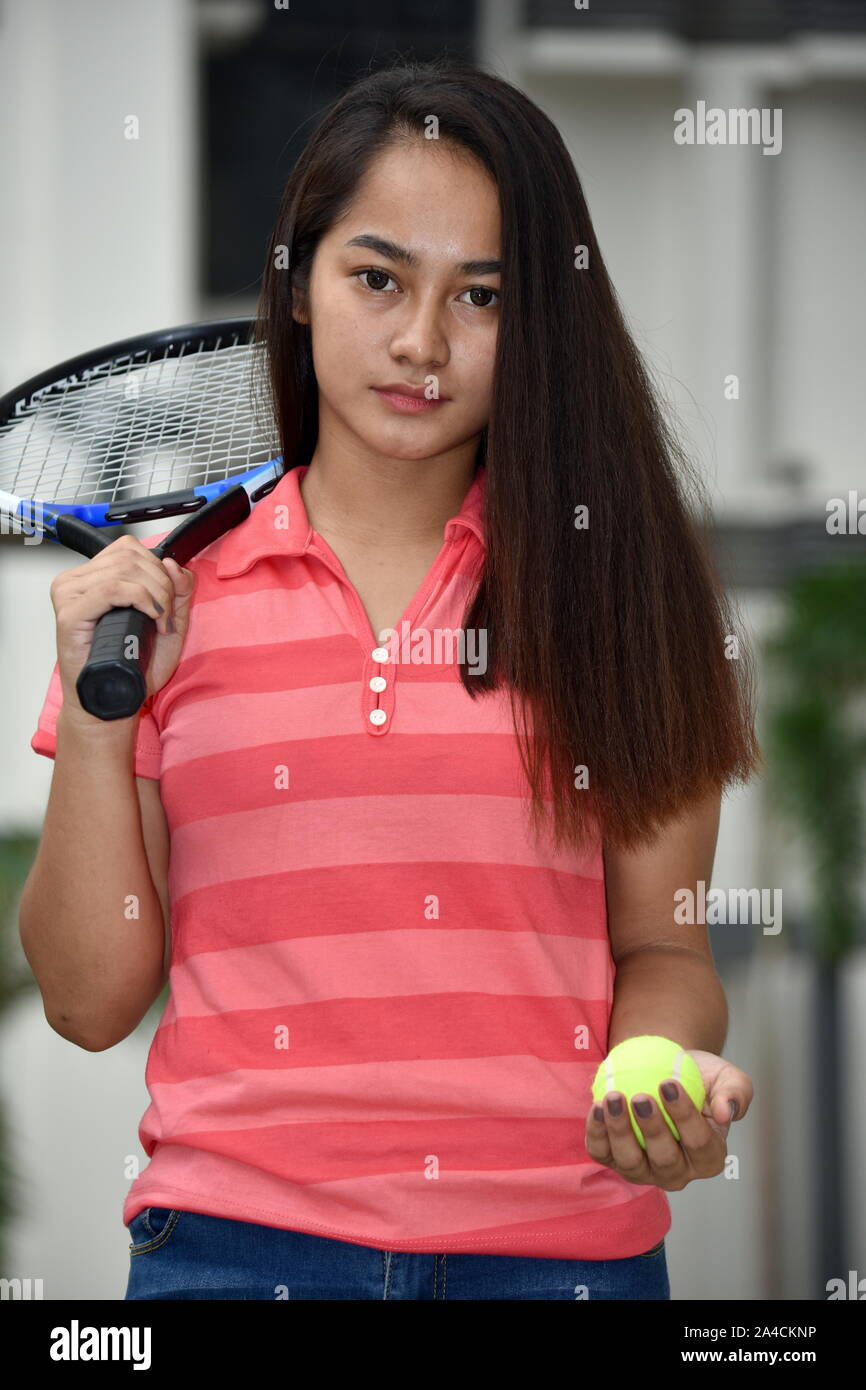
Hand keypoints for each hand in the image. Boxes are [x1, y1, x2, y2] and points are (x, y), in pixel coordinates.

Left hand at [584, 1049, 753, 1189]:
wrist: (666, 1070)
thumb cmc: (701, 1076)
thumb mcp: (728, 1078)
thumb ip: (736, 1094)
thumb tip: (725, 1113)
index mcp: (709, 1159)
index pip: (699, 1144)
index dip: (685, 1116)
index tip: (669, 1084)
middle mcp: (677, 1173)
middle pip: (665, 1159)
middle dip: (652, 1130)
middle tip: (641, 1097)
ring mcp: (644, 1170)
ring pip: (630, 1162)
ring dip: (620, 1131)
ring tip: (614, 1098)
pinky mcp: (614, 1160)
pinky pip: (602, 1152)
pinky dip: (597, 1132)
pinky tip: (596, 1105)